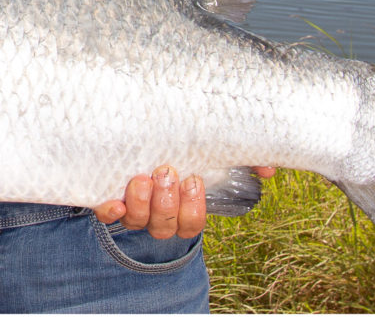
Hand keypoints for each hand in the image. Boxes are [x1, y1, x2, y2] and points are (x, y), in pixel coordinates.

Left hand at [94, 165, 277, 238]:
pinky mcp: (109, 202)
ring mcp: (133, 211)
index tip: (193, 180)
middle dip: (166, 202)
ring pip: (137, 222)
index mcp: (183, 211)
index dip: (192, 208)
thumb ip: (241, 161)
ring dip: (141, 203)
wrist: (143, 147)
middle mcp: (158, 217)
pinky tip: (114, 201)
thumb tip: (268, 169)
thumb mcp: (211, 156)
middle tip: (166, 172)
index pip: (191, 224)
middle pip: (164, 226)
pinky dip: (110, 211)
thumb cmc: (183, 155)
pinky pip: (106, 216)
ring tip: (142, 178)